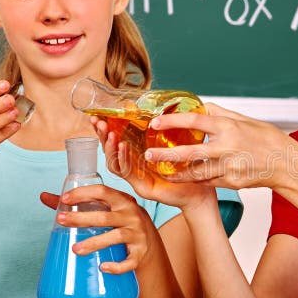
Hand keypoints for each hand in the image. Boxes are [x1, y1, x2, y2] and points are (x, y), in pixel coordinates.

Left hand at [40, 184, 157, 274]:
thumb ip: (77, 203)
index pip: (103, 192)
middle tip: (61, 221)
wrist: (148, 242)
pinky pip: (129, 261)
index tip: (65, 199)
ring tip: (75, 249)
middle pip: (105, 216)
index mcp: (122, 201)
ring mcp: (137, 234)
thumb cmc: (120, 221)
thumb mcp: (105, 209)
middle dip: (81, 219)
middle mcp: (131, 215)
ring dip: (95, 243)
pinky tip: (103, 267)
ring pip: (116, 237)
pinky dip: (117, 266)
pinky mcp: (140, 253)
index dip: (84, 193)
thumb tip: (44, 197)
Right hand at [91, 117, 214, 211]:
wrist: (199, 192)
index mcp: (137, 155)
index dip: (105, 129)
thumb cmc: (187, 167)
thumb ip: (161, 129)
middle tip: (98, 122)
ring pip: (115, 163)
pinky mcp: (142, 188)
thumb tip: (156, 105)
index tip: (98, 115)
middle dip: (102, 135)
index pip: (115, 140)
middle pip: (110, 151)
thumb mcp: (171, 143)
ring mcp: (136, 179)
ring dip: (110, 147)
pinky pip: (128, 172)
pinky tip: (123, 145)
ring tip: (110, 133)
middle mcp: (133, 167)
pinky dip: (124, 158)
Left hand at [144, 103, 295, 188]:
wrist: (286, 164)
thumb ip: (220, 114)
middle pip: (189, 152)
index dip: (172, 121)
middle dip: (165, 154)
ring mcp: (229, 167)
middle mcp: (227, 147)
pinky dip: (196, 179)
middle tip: (148, 154)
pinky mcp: (231, 182)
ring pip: (195, 172)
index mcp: (229, 127)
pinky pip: (208, 181)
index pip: (194, 121)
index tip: (156, 122)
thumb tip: (200, 108)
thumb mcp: (244, 120)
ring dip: (177, 172)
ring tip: (162, 171)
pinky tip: (185, 178)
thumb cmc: (267, 139)